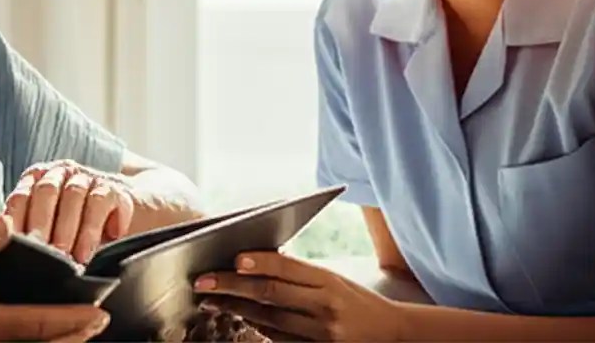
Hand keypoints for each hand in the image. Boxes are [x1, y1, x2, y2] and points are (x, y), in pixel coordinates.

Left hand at [5, 160, 134, 263]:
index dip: (16, 222)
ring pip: (73, 195)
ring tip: (68, 259)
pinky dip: (93, 228)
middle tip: (41, 256)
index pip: (20, 196)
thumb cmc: (80, 229)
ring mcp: (88, 177)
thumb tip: (8, 255)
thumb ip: (31, 237)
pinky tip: (89, 252)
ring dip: (68, 229)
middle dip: (41, 226)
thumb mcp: (52, 231)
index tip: (14, 248)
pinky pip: (100, 202)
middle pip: (46, 192)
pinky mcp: (114, 188)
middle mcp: (60, 173)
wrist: (132, 216)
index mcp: (37, 181)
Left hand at [194, 251, 406, 341]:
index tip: (234, 259)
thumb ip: (299, 274)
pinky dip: (257, 327)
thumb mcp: (333, 279)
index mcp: (328, 281)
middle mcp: (324, 307)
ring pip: (269, 320)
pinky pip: (278, 340)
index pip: (288, 267)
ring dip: (236, 308)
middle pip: (271, 294)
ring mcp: (320, 334)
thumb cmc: (357, 302)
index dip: (260, 262)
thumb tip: (254, 261)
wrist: (391, 334)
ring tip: (212, 299)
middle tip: (204, 282)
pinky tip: (239, 316)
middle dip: (233, 286)